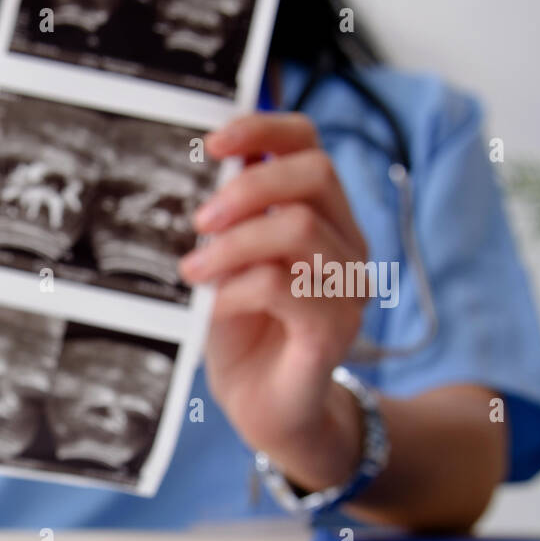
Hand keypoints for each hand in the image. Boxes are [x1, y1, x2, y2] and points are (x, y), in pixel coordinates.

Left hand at [180, 113, 369, 491]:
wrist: (265, 411)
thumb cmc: (244, 336)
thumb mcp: (225, 268)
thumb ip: (225, 225)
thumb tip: (202, 174)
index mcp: (322, 219)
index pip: (310, 146)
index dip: (265, 129)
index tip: (214, 141)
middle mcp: (345, 247)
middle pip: (315, 175)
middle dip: (250, 185)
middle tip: (200, 219)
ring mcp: (346, 288)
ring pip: (299, 228)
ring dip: (233, 245)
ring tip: (194, 270)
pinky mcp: (332, 331)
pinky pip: (284, 287)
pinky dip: (237, 289)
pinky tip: (214, 305)